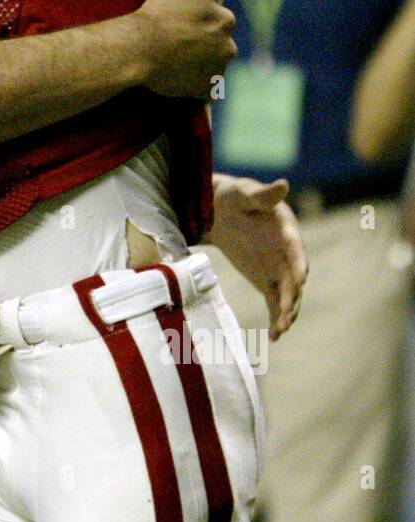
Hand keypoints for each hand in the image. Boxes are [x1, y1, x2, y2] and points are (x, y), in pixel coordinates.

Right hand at [139, 0, 238, 99]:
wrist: (138, 49)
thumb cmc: (160, 14)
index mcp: (226, 21)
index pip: (219, 20)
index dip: (198, 21)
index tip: (179, 23)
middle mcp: (228, 47)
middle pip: (218, 44)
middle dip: (203, 44)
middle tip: (176, 43)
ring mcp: (217, 71)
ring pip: (213, 66)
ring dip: (201, 64)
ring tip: (174, 61)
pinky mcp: (205, 90)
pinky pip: (206, 89)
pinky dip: (196, 85)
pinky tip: (178, 78)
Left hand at [206, 173, 307, 338]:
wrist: (220, 211)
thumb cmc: (234, 197)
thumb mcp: (244, 193)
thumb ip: (262, 194)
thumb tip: (283, 184)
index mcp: (286, 230)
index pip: (295, 249)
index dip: (299, 263)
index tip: (301, 278)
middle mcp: (287, 252)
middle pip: (294, 277)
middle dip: (293, 295)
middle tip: (288, 313)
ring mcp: (278, 268)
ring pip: (288, 294)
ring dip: (287, 312)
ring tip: (282, 329)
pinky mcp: (267, 280)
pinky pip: (275, 302)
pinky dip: (276, 318)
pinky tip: (275, 336)